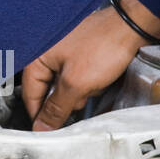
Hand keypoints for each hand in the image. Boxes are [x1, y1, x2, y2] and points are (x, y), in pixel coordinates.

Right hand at [22, 0, 159, 130]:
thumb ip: (56, 108)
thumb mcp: (77, 84)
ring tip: (95, 80)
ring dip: (79, 90)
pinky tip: (100, 75)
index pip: (29, 96)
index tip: (49, 132)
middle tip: (83, 95)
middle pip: (47, 91)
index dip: (40, 116)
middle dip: (67, 99)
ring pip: (64, 85)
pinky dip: (87, 80)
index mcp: (37, 58)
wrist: (130, 27)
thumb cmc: (103, 45)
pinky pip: (75, 76)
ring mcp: (61, 52)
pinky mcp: (76, 52)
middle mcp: (45, 53)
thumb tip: (42, 127)